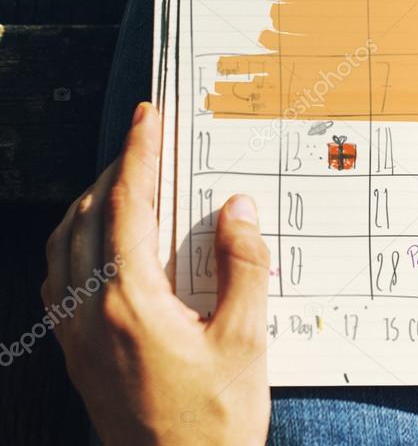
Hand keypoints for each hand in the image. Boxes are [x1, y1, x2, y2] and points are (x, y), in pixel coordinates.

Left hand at [42, 102, 270, 445]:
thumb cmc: (213, 424)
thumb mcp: (245, 342)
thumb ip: (244, 267)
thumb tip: (238, 208)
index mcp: (130, 304)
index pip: (126, 207)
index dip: (139, 154)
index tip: (148, 117)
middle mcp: (90, 314)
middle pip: (87, 218)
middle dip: (116, 168)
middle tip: (146, 138)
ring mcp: (75, 337)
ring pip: (63, 246)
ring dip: (90, 202)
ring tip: (124, 180)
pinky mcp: (75, 356)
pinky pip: (57, 280)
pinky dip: (73, 242)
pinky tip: (97, 244)